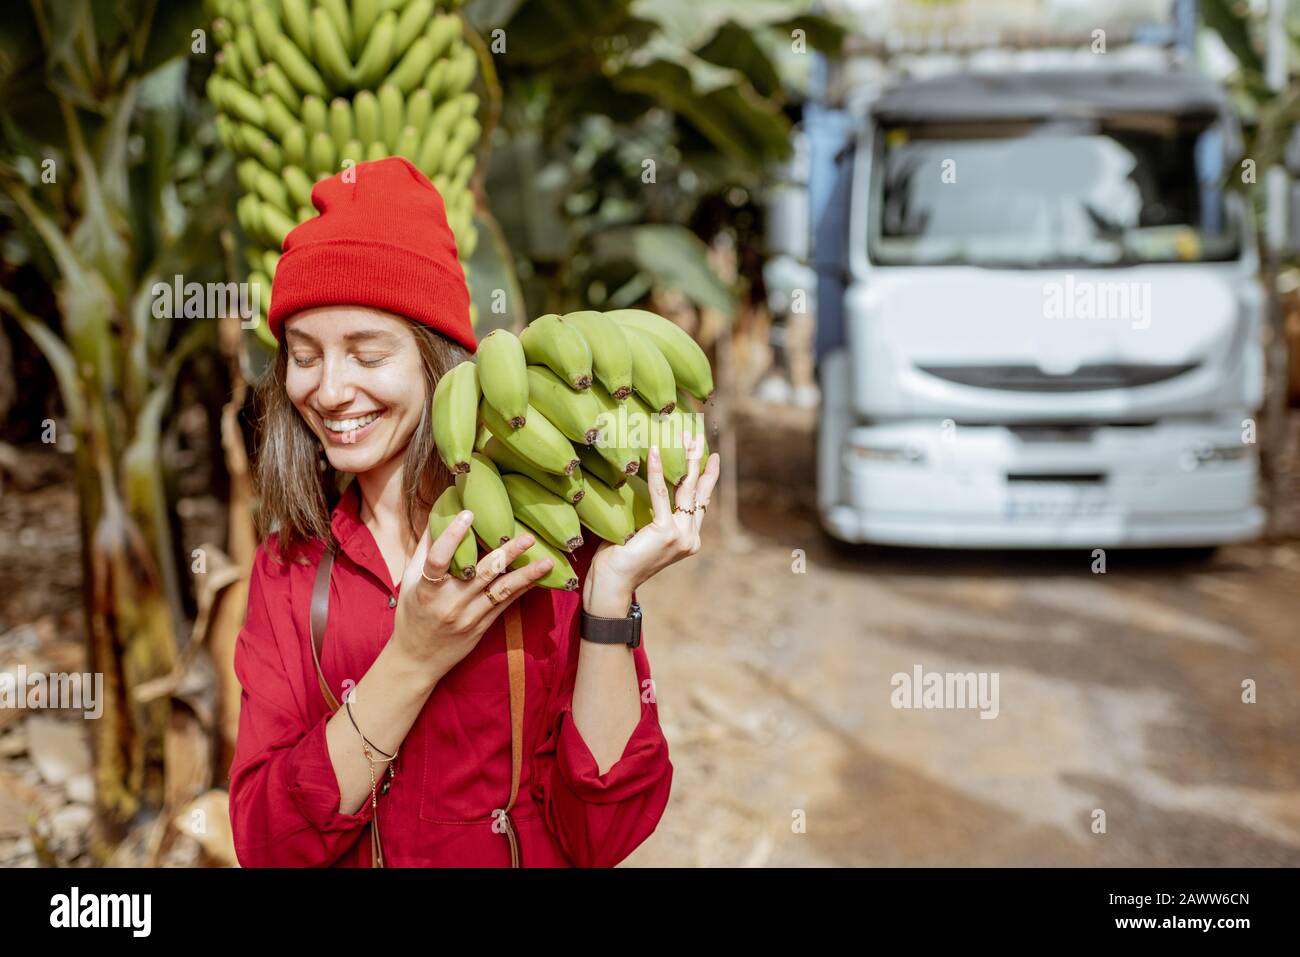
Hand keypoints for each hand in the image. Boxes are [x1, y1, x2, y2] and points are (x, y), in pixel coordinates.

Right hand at [391, 510, 553, 682]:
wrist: (417, 660)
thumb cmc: (412, 615)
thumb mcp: (411, 582)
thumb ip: (425, 550)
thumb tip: (439, 515)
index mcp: (427, 590)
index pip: (439, 559)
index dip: (453, 536)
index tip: (468, 514)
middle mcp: (450, 603)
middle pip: (481, 573)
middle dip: (507, 553)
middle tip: (528, 536)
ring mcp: (469, 617)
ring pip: (501, 591)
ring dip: (526, 574)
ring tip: (547, 561)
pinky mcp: (482, 627)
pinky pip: (506, 604)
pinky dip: (523, 589)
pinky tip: (538, 577)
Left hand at [585, 433, 719, 609]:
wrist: (613, 585)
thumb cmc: (620, 560)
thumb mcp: (643, 533)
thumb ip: (653, 515)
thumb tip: (647, 486)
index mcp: (688, 539)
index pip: (700, 502)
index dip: (706, 477)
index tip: (711, 456)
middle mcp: (690, 537)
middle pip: (698, 491)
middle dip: (699, 461)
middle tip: (699, 436)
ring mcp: (682, 536)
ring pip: (687, 489)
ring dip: (686, 459)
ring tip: (686, 436)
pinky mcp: (666, 532)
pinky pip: (661, 494)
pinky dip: (657, 471)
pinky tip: (655, 451)